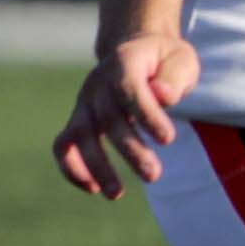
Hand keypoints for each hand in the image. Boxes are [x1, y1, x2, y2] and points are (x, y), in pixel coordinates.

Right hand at [54, 33, 196, 198]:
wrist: (136, 51)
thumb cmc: (164, 61)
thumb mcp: (180, 59)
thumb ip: (174, 77)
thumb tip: (164, 96)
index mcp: (124, 62)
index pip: (129, 89)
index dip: (146, 115)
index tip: (168, 140)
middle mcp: (98, 83)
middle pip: (108, 118)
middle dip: (130, 149)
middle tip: (153, 175)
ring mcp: (84, 102)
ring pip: (80, 134)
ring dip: (96, 166)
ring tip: (116, 194)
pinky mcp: (79, 120)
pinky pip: (64, 145)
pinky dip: (72, 168)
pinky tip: (94, 188)